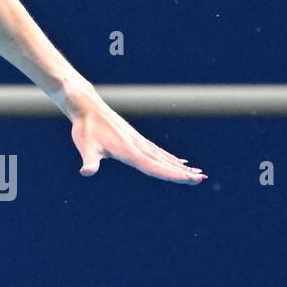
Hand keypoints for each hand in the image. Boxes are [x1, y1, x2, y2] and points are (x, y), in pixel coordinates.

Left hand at [65, 85, 206, 183]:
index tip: (191, 179)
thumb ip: (89, 161)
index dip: (173, 174)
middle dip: (182, 172)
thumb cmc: (85, 129)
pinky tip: (179, 161)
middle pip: (164, 163)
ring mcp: (138, 141)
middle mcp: (138, 146)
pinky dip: (170, 157)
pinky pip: (157, 150)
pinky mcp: (136, 138)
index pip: (154, 167)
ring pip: (163, 156)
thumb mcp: (85, 147)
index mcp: (129, 151)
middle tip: (201, 179)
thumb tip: (85, 172)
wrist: (87, 106)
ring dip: (180, 166)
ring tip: (198, 173)